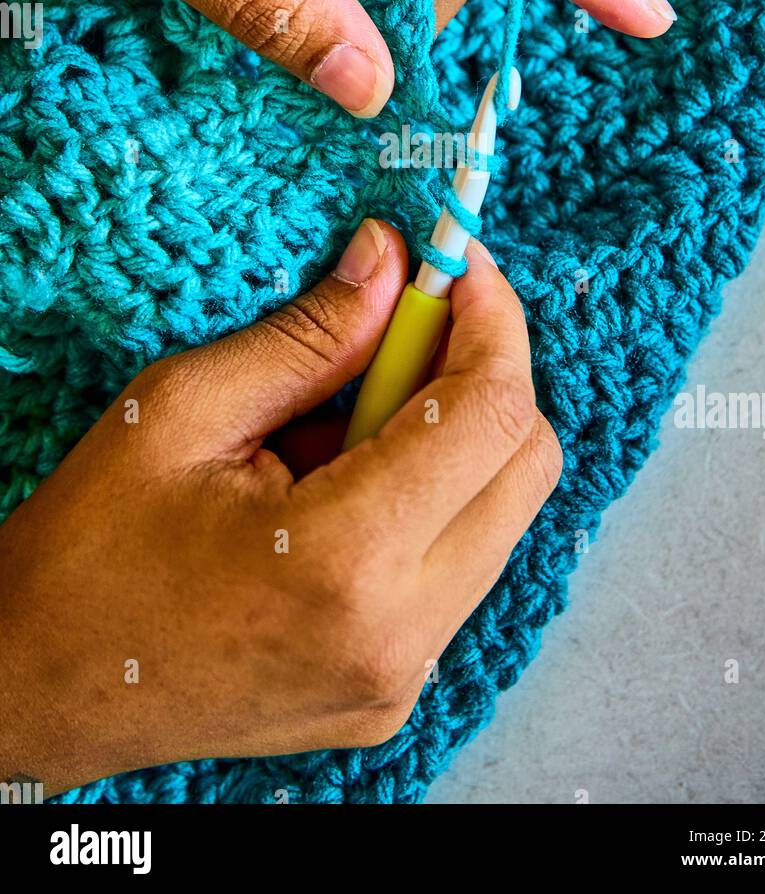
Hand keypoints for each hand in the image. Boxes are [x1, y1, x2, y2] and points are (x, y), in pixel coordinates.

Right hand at [0, 224, 560, 796]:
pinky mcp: (390, 692)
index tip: (458, 262)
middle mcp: (398, 635)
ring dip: (453, 439)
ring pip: (501, 518)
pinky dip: (428, 501)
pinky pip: (457, 568)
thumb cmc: (88, 551)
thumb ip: (311, 335)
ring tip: (348, 416)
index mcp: (345, 561)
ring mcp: (400, 678)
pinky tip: (343, 481)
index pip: (491, 416)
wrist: (38, 690)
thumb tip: (393, 261)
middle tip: (410, 324)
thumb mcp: (184, 411)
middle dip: (486, 373)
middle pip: (526, 466)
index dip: (493, 320)